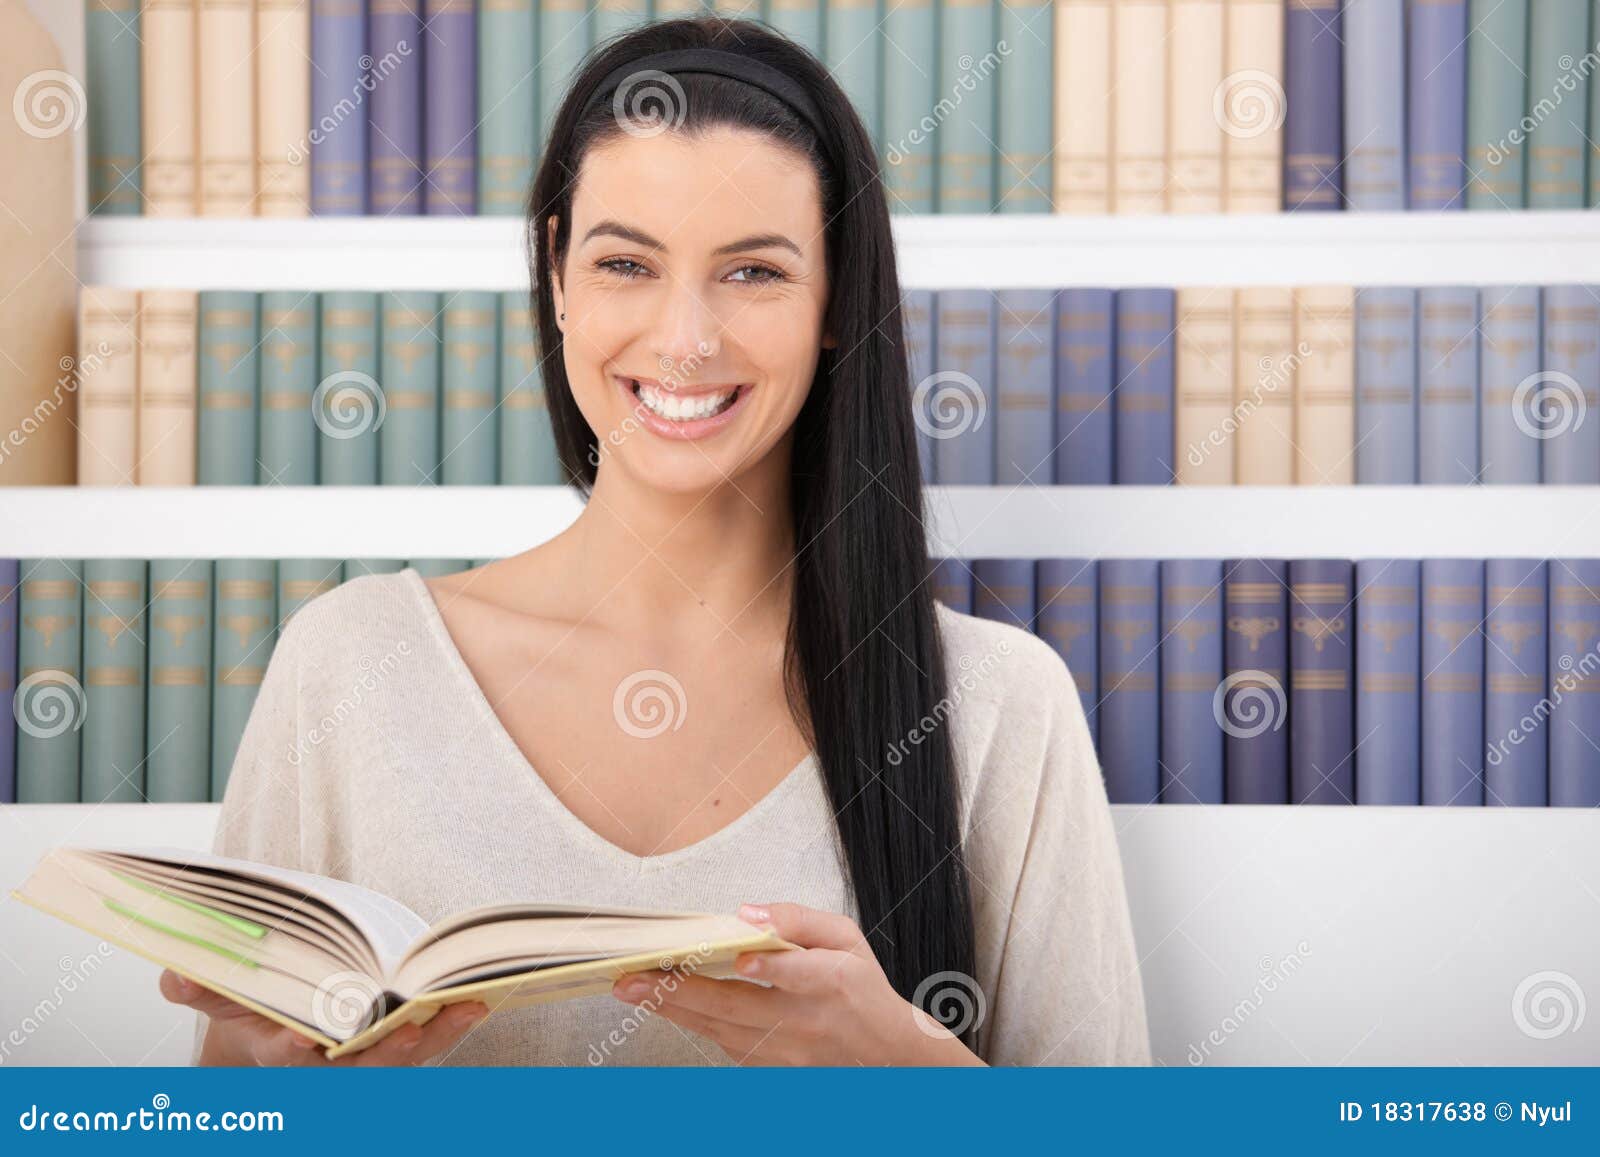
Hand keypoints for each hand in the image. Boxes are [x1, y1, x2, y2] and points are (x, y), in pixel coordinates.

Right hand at [160, 969, 487, 1066]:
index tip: (299, 1042)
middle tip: (407, 1034)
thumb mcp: (219, 993)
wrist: (278, 1016)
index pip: (285, 1055)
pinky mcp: (395, 1042)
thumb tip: (176, 974)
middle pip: (357, 1066)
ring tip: (462, 1010)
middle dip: (383, 1052)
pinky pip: (426, 1041)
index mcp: (280, 1046)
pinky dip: (450, 1025)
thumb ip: (198, 986)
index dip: (291, 1050)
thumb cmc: (251, 1001)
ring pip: (401, 1056)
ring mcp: (364, 1056)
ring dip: (433, 1037)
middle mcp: (326, 1060)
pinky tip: (476, 1002)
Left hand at [610, 902, 984, 1065]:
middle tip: (636, 977)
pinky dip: (694, 1024)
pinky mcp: (773, 1067)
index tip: (741, 958)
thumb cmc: (860, 986)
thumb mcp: (847, 938)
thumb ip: (801, 919)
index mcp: (834, 980)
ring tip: (634, 990)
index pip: (800, 974)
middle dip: (683, 991)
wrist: (883, 1055)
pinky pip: (726, 1044)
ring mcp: (788, 1051)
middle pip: (741, 1007)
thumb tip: (749, 914)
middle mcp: (808, 1020)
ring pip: (723, 1031)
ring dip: (675, 1010)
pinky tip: (665, 1005)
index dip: (772, 967)